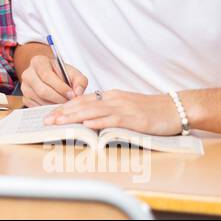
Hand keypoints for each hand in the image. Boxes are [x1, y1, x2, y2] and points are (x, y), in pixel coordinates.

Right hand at [19, 54, 87, 105]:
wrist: (50, 75)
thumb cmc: (61, 73)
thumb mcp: (73, 72)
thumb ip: (79, 81)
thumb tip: (77, 93)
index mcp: (38, 62)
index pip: (47, 75)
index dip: (60, 87)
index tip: (72, 94)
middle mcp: (28, 74)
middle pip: (42, 90)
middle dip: (58, 99)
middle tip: (70, 103)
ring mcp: (25, 87)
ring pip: (40, 101)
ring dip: (55, 105)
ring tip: (65, 104)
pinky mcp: (25, 98)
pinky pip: (37, 107)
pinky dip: (49, 109)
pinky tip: (57, 106)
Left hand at [44, 90, 182, 135]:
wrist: (174, 108)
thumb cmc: (151, 110)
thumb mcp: (126, 106)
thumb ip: (108, 110)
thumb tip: (90, 118)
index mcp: (111, 96)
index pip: (82, 100)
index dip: (65, 106)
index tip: (50, 113)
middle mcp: (114, 99)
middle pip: (83, 104)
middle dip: (63, 112)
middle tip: (46, 119)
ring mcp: (123, 108)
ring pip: (93, 111)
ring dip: (74, 117)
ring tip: (58, 122)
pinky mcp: (133, 119)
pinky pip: (112, 120)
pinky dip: (98, 122)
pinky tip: (86, 125)